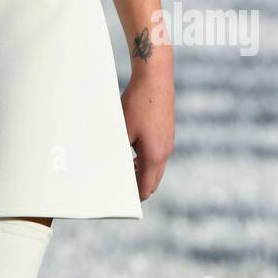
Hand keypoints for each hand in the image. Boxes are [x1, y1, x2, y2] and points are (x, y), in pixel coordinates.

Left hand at [121, 67, 174, 201]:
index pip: (145, 188)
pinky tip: (131, 148)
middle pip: (152, 180)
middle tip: (119, 185)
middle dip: (137, 185)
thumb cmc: (137, 104)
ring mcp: (168, 142)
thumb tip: (109, 165)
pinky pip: (157, 153)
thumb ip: (119, 151)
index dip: (133, 197)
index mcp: (154, 156)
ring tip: (121, 167)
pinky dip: (145, 158)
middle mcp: (165, 152)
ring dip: (140, 170)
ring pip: (155, 167)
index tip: (119, 198)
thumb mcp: (122, 130)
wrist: (155, 78)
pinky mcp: (167, 132)